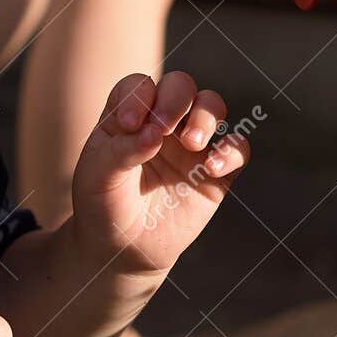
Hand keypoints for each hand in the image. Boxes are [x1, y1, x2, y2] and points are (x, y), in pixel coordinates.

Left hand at [70, 71, 252, 272]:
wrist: (125, 250)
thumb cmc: (105, 207)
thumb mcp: (98, 179)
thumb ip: (121, 152)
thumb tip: (154, 134)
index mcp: (129, 117)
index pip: (139, 86)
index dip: (138, 96)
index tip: (130, 125)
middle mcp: (162, 123)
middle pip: (180, 86)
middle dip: (176, 98)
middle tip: (164, 128)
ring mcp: (191, 146)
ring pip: (212, 105)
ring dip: (206, 115)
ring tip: (192, 142)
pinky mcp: (216, 172)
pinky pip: (237, 148)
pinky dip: (232, 150)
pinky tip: (214, 168)